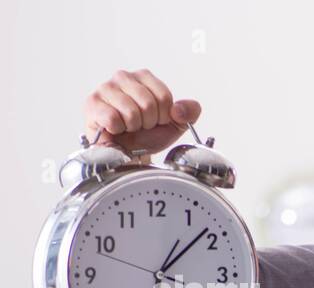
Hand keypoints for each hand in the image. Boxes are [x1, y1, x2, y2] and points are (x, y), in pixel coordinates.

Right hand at [83, 69, 200, 154]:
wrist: (128, 152)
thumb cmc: (147, 134)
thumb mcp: (176, 124)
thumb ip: (189, 112)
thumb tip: (180, 110)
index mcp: (144, 77)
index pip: (164, 97)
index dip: (164, 116)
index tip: (156, 120)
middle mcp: (123, 77)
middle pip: (148, 104)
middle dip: (148, 122)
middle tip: (140, 125)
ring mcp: (106, 88)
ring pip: (131, 112)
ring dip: (133, 127)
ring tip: (128, 126)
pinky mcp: (92, 103)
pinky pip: (113, 118)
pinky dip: (117, 129)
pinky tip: (114, 128)